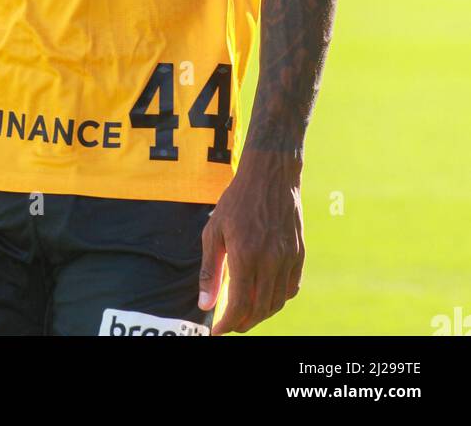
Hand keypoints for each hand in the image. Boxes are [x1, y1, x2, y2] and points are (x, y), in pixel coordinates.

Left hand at [198, 149, 304, 334]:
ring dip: (261, 314)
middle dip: (243, 323)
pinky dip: (279, 299)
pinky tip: (266, 296)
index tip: (218, 331)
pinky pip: (291, 288)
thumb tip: (205, 304)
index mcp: (246, 255)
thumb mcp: (214, 231)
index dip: (228, 323)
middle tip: (230, 325)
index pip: (240, 305)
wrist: (270, 174)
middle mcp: (270, 260)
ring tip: (246, 314)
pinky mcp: (299, 253)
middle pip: (260, 309)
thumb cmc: (237, 201)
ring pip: (277, 302)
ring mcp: (288, 257)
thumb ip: (209, 270)